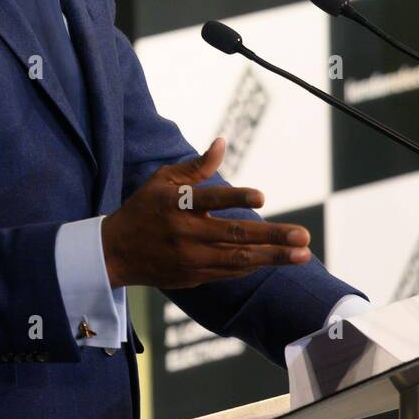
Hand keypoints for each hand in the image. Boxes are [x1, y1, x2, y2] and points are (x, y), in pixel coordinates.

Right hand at [101, 137, 311, 289]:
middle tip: (303, 235)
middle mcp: (185, 233)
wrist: (115, 253)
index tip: (261, 197)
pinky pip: (230, 271)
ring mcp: (191, 258)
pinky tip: (277, 259)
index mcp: (175, 204)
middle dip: (272, 237)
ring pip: (238, 259)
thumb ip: (196, 166)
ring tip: (303, 254)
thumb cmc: (144, 209)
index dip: (235, 198)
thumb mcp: (163, 181)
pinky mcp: (194, 276)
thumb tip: (223, 142)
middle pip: (234, 235)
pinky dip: (254, 265)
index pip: (209, 199)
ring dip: (273, 257)